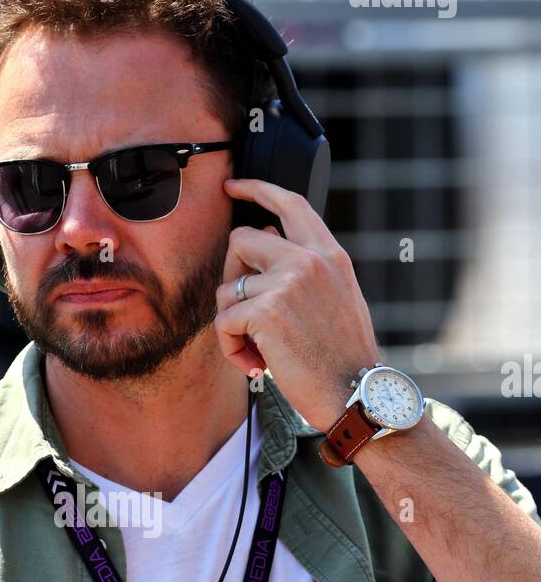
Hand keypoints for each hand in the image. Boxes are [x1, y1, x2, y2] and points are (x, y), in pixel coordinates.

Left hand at [214, 178, 380, 432]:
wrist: (357, 395)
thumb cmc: (345, 359)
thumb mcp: (340, 299)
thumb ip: (309, 271)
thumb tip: (266, 248)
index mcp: (330, 255)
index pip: (290, 203)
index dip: (256, 189)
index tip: (232, 186)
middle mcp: (309, 260)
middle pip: (241, 240)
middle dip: (232, 277)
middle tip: (245, 314)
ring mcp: (287, 283)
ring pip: (227, 288)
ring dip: (233, 324)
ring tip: (258, 351)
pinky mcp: (266, 311)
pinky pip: (223, 322)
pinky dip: (231, 349)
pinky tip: (256, 365)